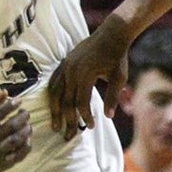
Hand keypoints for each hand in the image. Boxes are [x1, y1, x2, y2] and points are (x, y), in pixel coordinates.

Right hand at [0, 93, 32, 171]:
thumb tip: (4, 92)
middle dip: (21, 118)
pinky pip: (19, 155)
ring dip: (26, 131)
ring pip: (15, 141)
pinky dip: (26, 146)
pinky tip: (28, 139)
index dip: (9, 106)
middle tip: (26, 113)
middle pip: (9, 127)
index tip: (19, 100)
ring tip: (28, 126)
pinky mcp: (3, 164)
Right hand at [46, 21, 129, 139]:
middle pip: (66, 101)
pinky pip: (53, 82)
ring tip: (55, 126)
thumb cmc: (117, 57)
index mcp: (85, 74)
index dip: (84, 116)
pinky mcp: (63, 63)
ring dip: (55, 111)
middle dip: (67, 120)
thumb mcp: (119, 77)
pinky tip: (53, 106)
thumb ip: (112, 96)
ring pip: (56, 93)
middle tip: (67, 137)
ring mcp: (65, 66)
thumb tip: (107, 116)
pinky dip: (52, 96)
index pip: (81, 102)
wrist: (111, 34)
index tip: (89, 127)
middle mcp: (71, 71)